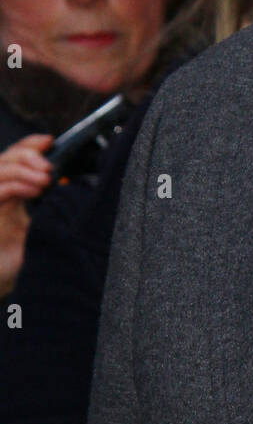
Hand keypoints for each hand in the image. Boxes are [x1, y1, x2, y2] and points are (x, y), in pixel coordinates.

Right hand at [0, 133, 53, 297]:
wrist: (1, 282)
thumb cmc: (18, 257)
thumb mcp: (41, 224)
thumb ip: (54, 205)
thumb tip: (75, 186)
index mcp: (9, 189)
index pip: (16, 155)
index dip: (31, 144)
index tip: (50, 141)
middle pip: (7, 156)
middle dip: (29, 154)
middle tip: (49, 166)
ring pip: (1, 168)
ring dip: (25, 169)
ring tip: (45, 179)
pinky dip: (17, 185)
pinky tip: (35, 190)